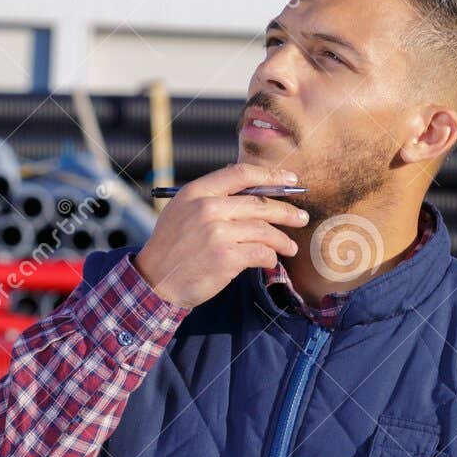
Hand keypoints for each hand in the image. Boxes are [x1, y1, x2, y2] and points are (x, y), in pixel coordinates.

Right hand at [132, 162, 306, 309]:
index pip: (241, 174)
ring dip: (282, 239)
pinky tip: (270, 260)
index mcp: (197, 192)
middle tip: (301, 217)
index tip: (290, 181)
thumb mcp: (181, 211)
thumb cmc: (172, 248)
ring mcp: (217, 233)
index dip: (271, 176)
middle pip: (259, 203)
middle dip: (286, 211)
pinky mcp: (226, 258)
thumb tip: (251, 190)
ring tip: (290, 246)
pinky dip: (269, 257)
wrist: (155, 281)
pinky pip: (261, 253)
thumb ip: (210, 198)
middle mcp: (207, 208)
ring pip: (264, 229)